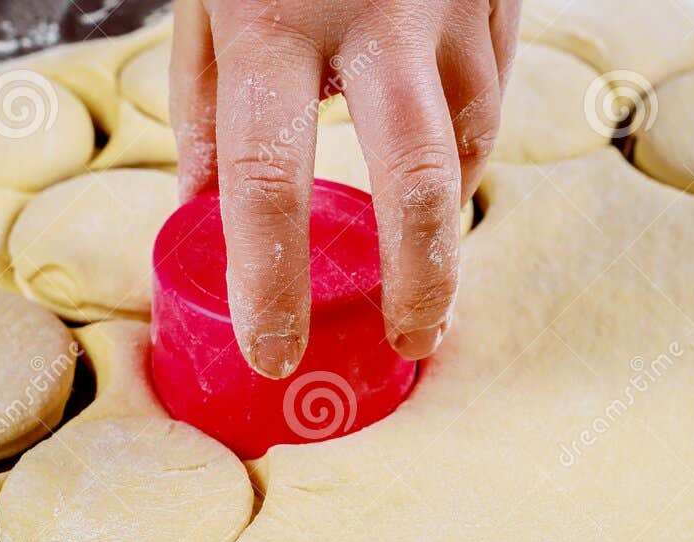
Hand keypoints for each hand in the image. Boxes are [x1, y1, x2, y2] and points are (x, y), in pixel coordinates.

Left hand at [170, 0, 519, 376]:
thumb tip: (200, 208)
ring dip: (447, 209)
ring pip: (472, 137)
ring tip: (422, 254)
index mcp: (275, 21)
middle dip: (420, 284)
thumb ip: (203, 97)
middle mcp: (377, 15)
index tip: (274, 354)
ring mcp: (450, 2)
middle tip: (408, 342)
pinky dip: (466, 137)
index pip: (268, 183)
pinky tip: (439, 162)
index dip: (271, 284)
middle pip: (417, 183)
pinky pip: (493, 86)